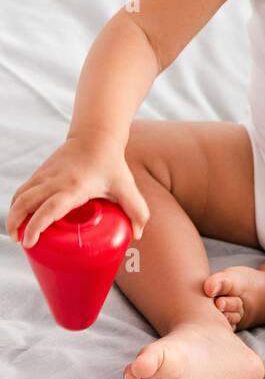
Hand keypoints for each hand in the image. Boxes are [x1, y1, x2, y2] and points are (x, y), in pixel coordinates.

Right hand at [7, 132, 149, 247]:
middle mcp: (55, 181)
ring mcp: (45, 176)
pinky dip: (17, 205)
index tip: (29, 241)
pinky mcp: (40, 173)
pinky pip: (23, 190)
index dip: (37, 225)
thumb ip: (137, 210)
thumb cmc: (111, 164)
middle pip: (26, 203)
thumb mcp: (126, 186)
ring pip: (20, 196)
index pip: (50, 207)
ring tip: (16, 234)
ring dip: (14, 215)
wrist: (95, 136)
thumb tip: (137, 234)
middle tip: (21, 242)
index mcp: (74, 187)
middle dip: (17, 224)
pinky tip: (20, 218)